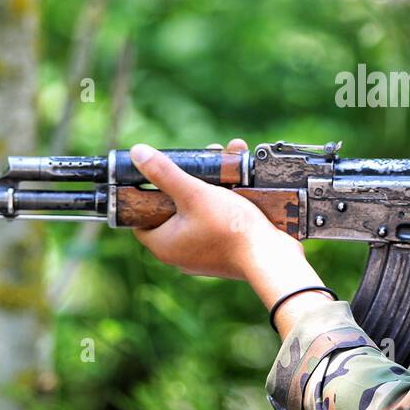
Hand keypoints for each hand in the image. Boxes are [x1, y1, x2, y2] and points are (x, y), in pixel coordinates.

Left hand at [129, 138, 299, 279]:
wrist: (271, 256)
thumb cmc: (230, 227)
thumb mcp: (195, 193)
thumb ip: (165, 173)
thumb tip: (138, 153)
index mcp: (165, 245)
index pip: (142, 219)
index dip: (147, 195)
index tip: (159, 176)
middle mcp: (181, 254)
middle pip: (174, 210)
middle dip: (188, 180)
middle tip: (199, 162)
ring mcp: (205, 255)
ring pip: (200, 212)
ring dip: (211, 185)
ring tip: (225, 160)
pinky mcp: (226, 252)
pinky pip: (218, 222)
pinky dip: (226, 201)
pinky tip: (239, 180)